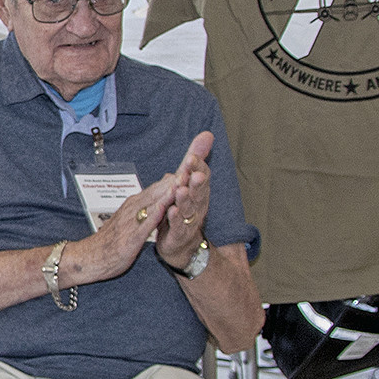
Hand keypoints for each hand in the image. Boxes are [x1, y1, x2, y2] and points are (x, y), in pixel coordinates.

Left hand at [155, 137, 216, 260]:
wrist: (180, 245)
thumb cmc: (184, 209)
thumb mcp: (189, 182)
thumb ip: (196, 160)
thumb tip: (207, 134)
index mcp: (198, 191)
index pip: (201, 175)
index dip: (197, 166)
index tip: (192, 156)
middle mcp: (197, 204)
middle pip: (198, 191)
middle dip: (196, 181)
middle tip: (194, 172)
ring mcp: (189, 220)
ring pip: (189, 208)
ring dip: (185, 198)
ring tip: (181, 189)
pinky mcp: (178, 234)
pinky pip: (178, 226)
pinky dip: (175, 218)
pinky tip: (171, 210)